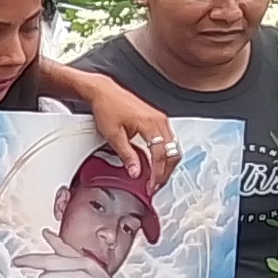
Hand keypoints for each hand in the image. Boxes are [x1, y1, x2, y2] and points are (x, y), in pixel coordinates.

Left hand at [74, 70, 179, 185]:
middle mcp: (160, 120)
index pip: (161, 155)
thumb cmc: (107, 107)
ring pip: (173, 147)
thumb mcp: (113, 135)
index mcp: (151, 124)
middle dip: (165, 172)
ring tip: (156, 177)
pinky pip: (169, 140)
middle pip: (172, 153)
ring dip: (167, 164)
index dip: (157, 173)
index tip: (152, 185)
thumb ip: (126, 155)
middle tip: (155, 185)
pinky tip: (157, 163)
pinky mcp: (158, 119)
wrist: (104, 92)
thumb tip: (136, 172)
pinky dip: (165, 155)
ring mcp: (160, 119)